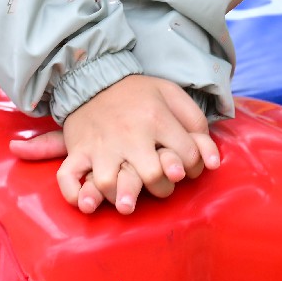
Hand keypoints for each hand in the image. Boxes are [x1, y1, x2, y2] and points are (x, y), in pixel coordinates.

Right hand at [20, 76, 219, 214]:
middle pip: (152, 176)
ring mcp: (101, 144)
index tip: (185, 167)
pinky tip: (87, 203)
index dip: (193, 167)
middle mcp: (129, 133)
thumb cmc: (137, 93)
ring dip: (121, 198)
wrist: (93, 77)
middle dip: (163, 188)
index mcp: (156, 117)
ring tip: (128, 201)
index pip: (186, 156)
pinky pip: (68, 177)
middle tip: (161, 186)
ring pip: (109, 183)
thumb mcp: (171, 94)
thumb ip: (195, 121)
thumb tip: (213, 161)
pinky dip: (75, 194)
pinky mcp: (78, 150)